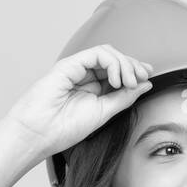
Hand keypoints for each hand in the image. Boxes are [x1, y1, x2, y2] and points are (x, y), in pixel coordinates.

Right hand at [5, 45, 154, 160]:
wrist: (38, 134)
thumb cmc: (62, 128)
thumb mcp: (103, 113)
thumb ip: (123, 98)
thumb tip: (143, 85)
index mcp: (92, 89)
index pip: (118, 72)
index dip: (134, 71)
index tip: (147, 78)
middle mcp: (84, 76)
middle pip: (115, 59)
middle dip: (133, 65)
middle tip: (142, 77)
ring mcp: (77, 69)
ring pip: (108, 53)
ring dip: (124, 64)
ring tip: (128, 82)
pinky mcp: (70, 64)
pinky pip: (97, 53)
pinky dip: (112, 62)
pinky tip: (116, 79)